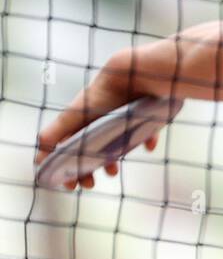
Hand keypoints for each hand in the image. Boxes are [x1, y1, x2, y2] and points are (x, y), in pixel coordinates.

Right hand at [34, 53, 164, 190]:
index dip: (67, 166)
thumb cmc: (105, 95)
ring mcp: (124, 117)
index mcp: (82, 120)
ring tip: (113, 172)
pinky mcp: (147, 114)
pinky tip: (148, 146)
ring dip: (113, 159)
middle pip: (91, 148)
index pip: (69, 147)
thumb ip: (56, 133)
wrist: (138, 74)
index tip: (69, 184)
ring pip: (116, 143)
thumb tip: (39, 158)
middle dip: (88, 168)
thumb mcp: (76, 116)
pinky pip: (147, 130)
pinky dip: (146, 140)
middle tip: (89, 185)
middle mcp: (101, 118)